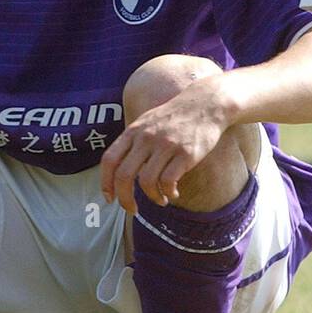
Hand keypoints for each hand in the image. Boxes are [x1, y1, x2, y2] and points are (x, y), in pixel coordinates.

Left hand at [100, 78, 229, 214]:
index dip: (105, 183)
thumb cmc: (175, 116)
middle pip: (124, 175)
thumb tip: (121, 169)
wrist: (206, 102)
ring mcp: (165, 145)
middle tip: (132, 210)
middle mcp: (146, 138)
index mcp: (134, 131)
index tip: (110, 198)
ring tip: (160, 200)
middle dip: (125, 199)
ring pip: (147, 181)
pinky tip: (173, 193)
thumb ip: (133, 142)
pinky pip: (168, 181)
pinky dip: (168, 193)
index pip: (109, 160)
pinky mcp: (185, 153)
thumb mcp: (148, 122)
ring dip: (152, 197)